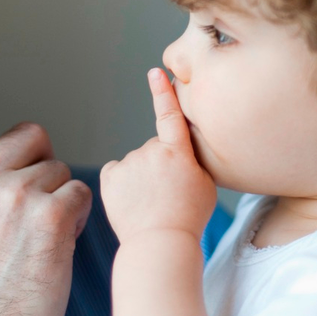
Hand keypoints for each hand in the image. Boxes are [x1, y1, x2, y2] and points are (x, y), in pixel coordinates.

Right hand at [0, 10, 92, 315]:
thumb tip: (3, 162)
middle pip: (35, 137)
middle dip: (39, 172)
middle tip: (20, 226)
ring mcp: (11, 193)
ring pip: (61, 168)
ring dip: (58, 201)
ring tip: (32, 245)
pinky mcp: (48, 213)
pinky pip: (82, 191)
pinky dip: (76, 219)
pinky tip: (51, 250)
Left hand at [101, 68, 217, 244]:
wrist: (160, 244)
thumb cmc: (189, 217)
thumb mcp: (206, 183)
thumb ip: (193, 158)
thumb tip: (178, 146)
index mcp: (177, 151)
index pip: (169, 113)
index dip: (162, 91)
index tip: (156, 71)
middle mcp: (150, 151)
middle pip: (155, 148)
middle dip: (161, 164)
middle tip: (169, 193)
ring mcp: (128, 163)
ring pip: (137, 162)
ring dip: (142, 176)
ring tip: (152, 203)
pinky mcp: (109, 177)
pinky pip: (118, 173)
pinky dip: (123, 183)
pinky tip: (133, 202)